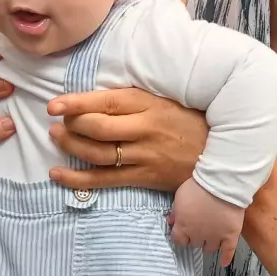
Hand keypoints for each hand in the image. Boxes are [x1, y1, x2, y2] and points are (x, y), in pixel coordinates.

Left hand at [46, 88, 207, 191]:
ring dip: (70, 146)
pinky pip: (105, 180)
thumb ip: (134, 98)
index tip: (54, 105)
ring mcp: (144, 156)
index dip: (76, 103)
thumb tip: (95, 95)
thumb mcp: (165, 99)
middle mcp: (145, 130)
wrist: (222, 155)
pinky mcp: (144, 178)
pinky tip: (57, 174)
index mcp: (149, 104)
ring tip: (55, 138)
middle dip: (71, 125)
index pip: (106, 102)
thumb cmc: (189, 121)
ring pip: (97, 154)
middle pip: (98, 128)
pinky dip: (77, 179)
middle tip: (57, 121)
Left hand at [169, 177, 243, 266]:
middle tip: (198, 230)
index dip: (180, 236)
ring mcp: (215, 237)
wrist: (221, 185)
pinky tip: (224, 263)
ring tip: (209, 239)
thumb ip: (175, 211)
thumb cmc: (197, 188)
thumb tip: (171, 222)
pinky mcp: (230, 236)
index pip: (178, 240)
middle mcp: (198, 236)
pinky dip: (226, 258)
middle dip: (195, 238)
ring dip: (208, 244)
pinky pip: (229, 251)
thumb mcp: (179, 196)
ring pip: (210, 248)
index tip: (182, 232)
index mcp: (183, 227)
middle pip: (194, 244)